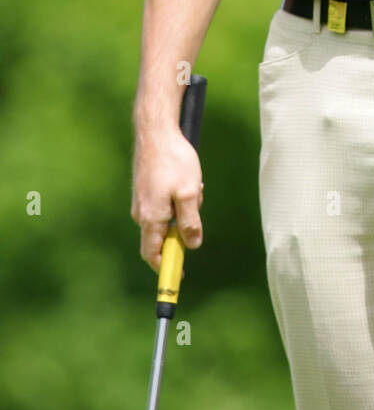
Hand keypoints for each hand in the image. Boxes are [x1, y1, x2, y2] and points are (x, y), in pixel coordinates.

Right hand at [131, 127, 203, 273]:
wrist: (155, 132)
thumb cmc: (174, 161)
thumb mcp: (190, 193)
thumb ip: (190, 222)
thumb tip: (192, 245)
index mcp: (151, 218)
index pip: (153, 254)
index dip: (165, 268)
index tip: (178, 277)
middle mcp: (141, 213)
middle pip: (163, 236)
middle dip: (183, 227)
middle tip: (196, 204)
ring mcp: (141, 201)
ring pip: (167, 217)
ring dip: (183, 208)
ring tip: (193, 185)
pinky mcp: (144, 190)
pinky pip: (164, 203)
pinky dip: (178, 197)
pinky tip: (186, 179)